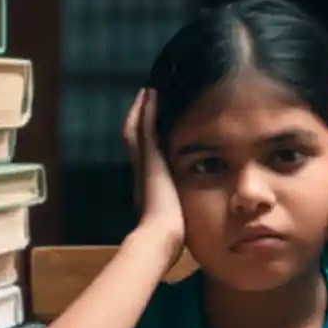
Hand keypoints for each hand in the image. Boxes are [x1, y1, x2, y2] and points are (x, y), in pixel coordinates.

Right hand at [123, 89, 184, 244]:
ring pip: (137, 130)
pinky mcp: (149, 159)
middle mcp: (142, 172)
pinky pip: (145, 129)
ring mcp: (144, 164)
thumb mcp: (175, 218)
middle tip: (145, 99)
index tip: (150, 123)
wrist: (162, 236)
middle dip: (140, 119)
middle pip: (136, 138)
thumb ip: (179, 211)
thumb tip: (192, 219)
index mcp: (148, 185)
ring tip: (147, 92)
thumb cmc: (172, 234)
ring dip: (141, 110)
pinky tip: (151, 95)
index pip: (144, 155)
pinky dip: (146, 112)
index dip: (146, 138)